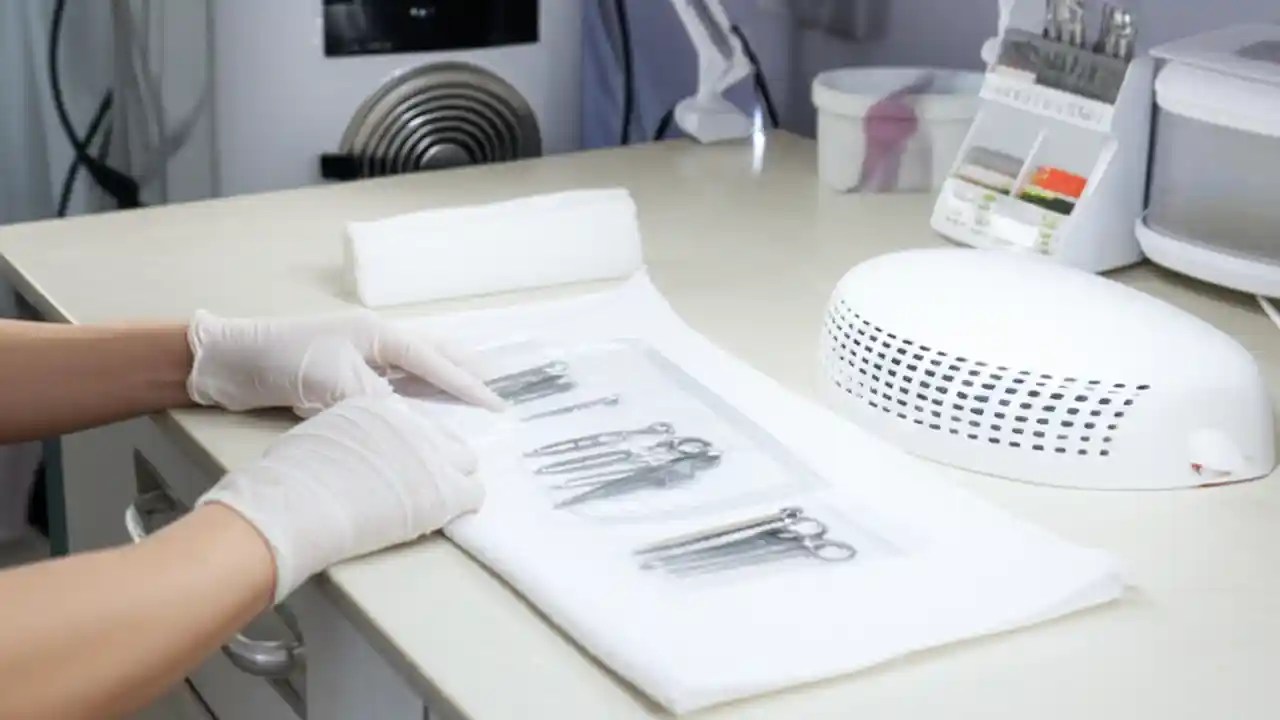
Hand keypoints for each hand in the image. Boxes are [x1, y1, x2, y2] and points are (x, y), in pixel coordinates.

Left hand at [186, 309, 503, 415]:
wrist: (232, 360)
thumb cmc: (284, 361)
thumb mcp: (337, 384)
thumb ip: (380, 403)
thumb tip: (415, 425)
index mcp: (380, 334)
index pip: (436, 362)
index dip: (468, 386)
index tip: (497, 405)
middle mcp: (376, 338)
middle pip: (434, 352)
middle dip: (466, 368)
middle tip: (499, 383)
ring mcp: (361, 353)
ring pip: (415, 365)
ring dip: (443, 378)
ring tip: (471, 387)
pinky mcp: (345, 371)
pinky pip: (394, 380)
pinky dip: (414, 391)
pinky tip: (421, 403)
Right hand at [198, 395, 482, 602]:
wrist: (303, 501)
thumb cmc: (294, 475)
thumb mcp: (318, 436)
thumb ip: (342, 435)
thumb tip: (342, 447)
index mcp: (381, 407)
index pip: (411, 421)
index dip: (407, 445)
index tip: (400, 462)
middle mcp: (413, 424)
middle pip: (443, 437)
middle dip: (437, 458)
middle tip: (421, 482)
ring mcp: (434, 455)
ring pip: (465, 462)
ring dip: (453, 479)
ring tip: (436, 499)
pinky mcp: (448, 489)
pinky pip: (474, 493)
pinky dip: (463, 504)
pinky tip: (447, 515)